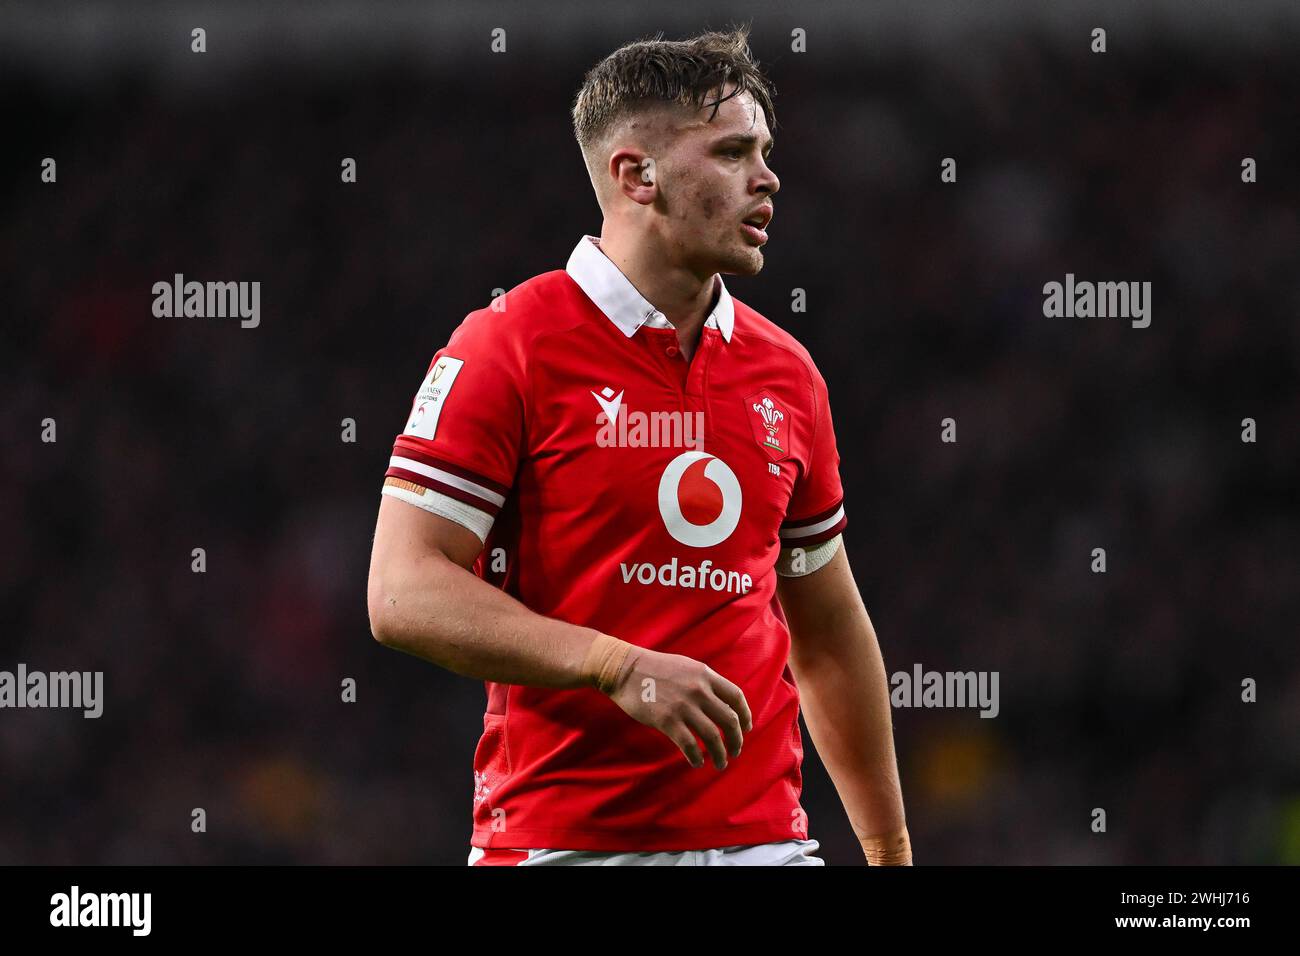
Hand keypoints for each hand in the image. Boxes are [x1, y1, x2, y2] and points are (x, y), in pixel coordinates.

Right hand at [603, 646, 752, 769]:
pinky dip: (697, 757)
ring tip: (720, 763)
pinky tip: (697, 762)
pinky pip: (690, 745)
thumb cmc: (654, 668)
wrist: (624, 670)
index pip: (736, 697)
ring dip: (720, 754)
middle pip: (729, 720)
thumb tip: (722, 703)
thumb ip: (705, 682)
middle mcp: (698, 690)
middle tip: (735, 751)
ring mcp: (683, 706)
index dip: (745, 715)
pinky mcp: (667, 720)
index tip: (746, 728)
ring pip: (713, 736)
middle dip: (736, 740)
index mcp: (705, 675)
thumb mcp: (686, 667)